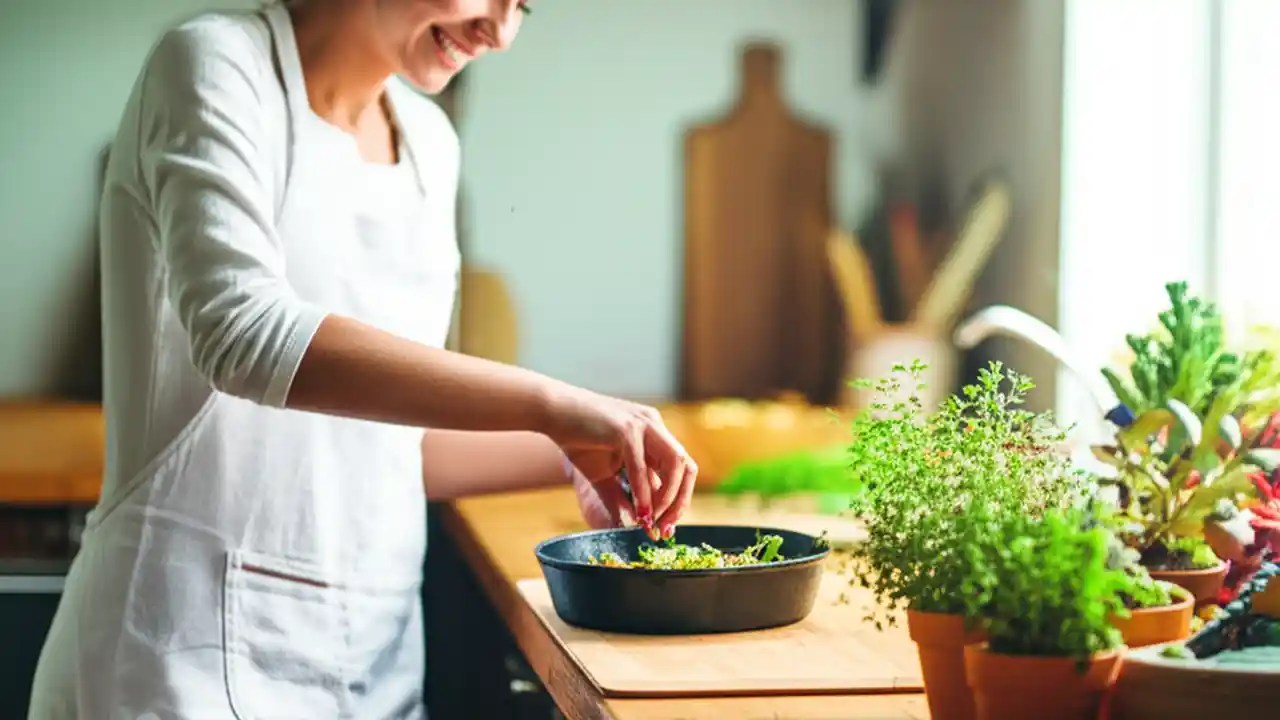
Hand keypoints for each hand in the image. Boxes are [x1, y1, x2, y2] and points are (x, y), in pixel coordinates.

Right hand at [544, 385, 696, 538]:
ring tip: (651, 522)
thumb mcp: (604, 475)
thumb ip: (621, 498)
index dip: (678, 501)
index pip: (681, 470)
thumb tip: (636, 525)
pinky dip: (643, 493)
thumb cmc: (575, 438)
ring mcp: (643, 424)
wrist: (550, 411)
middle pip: (687, 467)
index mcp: (654, 434)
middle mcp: (654, 426)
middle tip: (664, 530)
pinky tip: (640, 514)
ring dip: (667, 498)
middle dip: (679, 503)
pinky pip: (641, 466)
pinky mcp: (625, 428)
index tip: (664, 529)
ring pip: (674, 463)